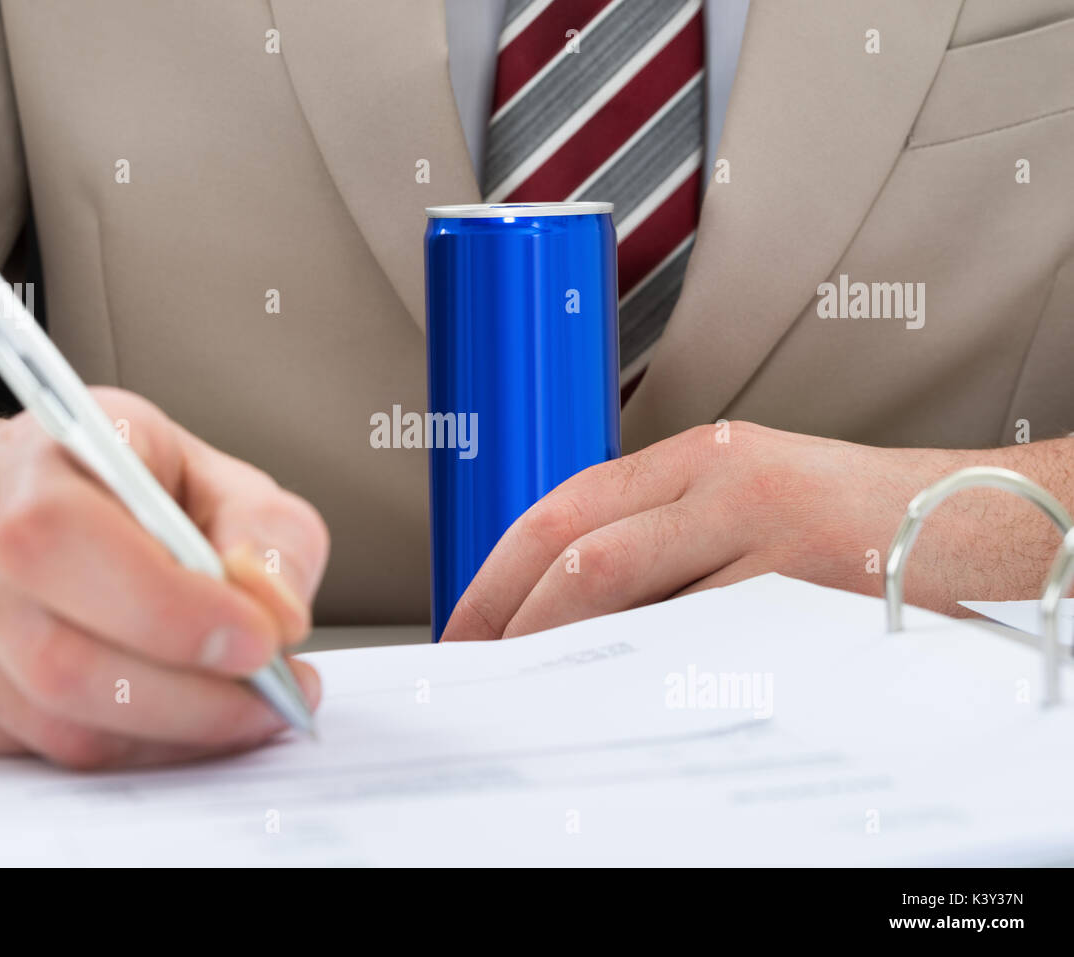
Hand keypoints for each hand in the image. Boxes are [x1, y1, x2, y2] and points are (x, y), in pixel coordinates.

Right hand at [0, 388, 327, 766]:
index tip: (261, 640)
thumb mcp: (216, 479)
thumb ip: (267, 536)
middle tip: (270, 694)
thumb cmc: (126, 490)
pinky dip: (127, 750)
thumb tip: (277, 616)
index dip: (169, 605)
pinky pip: (33, 752)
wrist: (12, 507)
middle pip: (56, 654)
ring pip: (51, 719)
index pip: (67, 535)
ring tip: (241, 709)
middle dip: (187, 695)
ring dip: (170, 733)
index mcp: (34, 452)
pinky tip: (173, 721)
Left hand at [441, 421, 1064, 639]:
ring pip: (625, 591)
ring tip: (532, 686)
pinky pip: (700, 640)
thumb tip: (574, 612)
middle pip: (580, 548)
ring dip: (563, 646)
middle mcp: (726, 480)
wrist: (986, 522)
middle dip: (510, 615)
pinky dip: (645, 671)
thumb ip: (670, 537)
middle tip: (480, 666)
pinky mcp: (808, 587)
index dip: (499, 569)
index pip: (566, 505)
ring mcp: (767, 531)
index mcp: (703, 455)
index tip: (467, 621)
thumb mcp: (754, 501)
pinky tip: (620, 698)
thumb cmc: (860, 524)